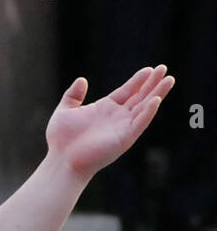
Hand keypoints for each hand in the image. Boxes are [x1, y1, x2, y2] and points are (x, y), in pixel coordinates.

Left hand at [46, 66, 173, 180]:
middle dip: (152, 84)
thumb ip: (73, 95)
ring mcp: (122, 128)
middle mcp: (116, 118)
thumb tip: (81, 80)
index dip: (138, 81)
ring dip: (157, 94)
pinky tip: (155, 100)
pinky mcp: (123, 139)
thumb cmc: (61, 141)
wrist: (61, 162)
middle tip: (164, 69)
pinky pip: (139, 123)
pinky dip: (148, 112)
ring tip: (169, 80)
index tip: (149, 69)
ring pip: (144, 108)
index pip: (127, 91)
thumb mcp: (64, 111)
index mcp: (105, 109)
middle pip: (140, 97)